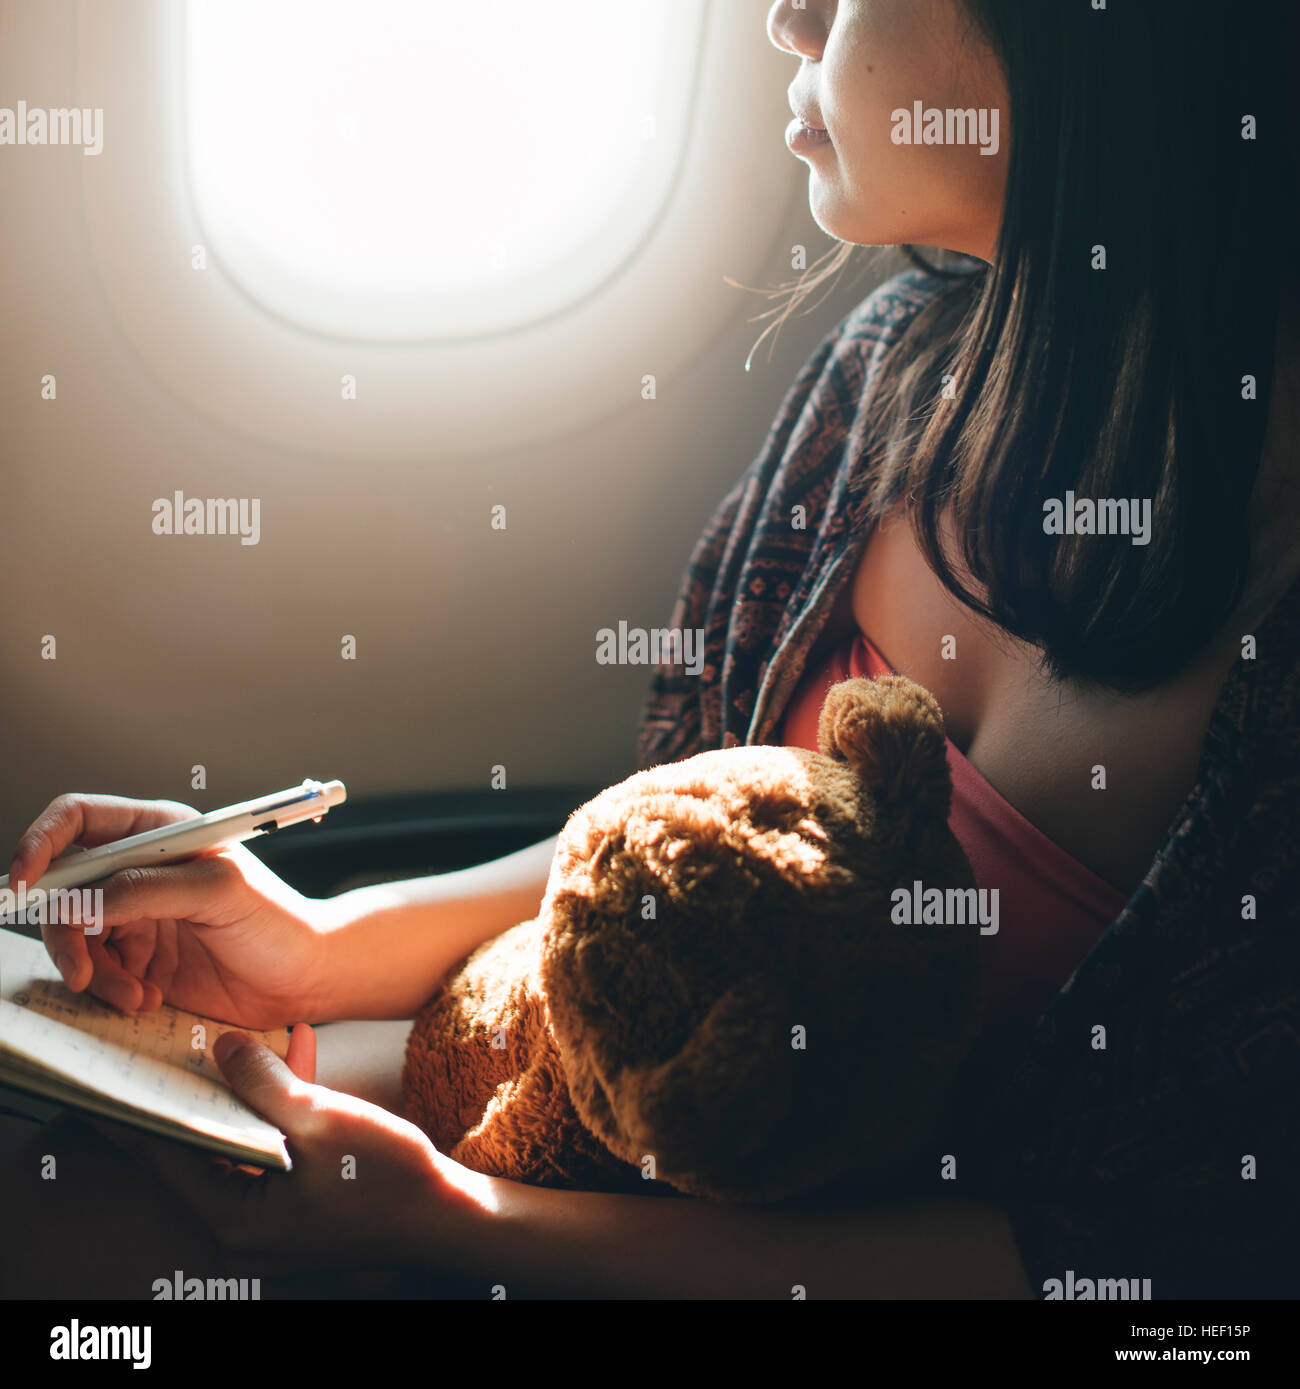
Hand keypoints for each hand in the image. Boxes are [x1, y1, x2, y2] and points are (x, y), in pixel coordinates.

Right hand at [9, 792, 336, 1026]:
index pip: (78, 819)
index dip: (41, 844)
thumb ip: (147, 889)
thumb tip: (85, 898)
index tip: (24, 883)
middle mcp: (139, 868)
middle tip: (82, 970)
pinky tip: (147, 997)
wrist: (304, 978)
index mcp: (160, 831)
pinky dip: (111, 989)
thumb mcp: (218, 892)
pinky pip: (95, 970)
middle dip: (63, 931)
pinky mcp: (137, 957)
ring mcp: (135, 914)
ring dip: (94, 971)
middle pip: (62, 885)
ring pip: (73, 935)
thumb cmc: (278, 922)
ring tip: (135, 993)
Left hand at [90, 1025, 488, 1276]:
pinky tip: (293, 1056)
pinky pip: (268, 1145)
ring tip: (232, 1038)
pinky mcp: (294, 1198)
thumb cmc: (385, 1178)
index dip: (136, 1108)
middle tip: (164, 1041)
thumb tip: (222, 1048)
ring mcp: (268, 1213)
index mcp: (233, 1217)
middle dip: (189, 1088)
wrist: (446, 1214)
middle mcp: (239, 1222)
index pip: (164, 1155)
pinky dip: (275, 1107)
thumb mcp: (321, 1119)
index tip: (108, 1072)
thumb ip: (263, 1083)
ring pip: (234, 1140)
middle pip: (194, 1146)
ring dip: (239, 1090)